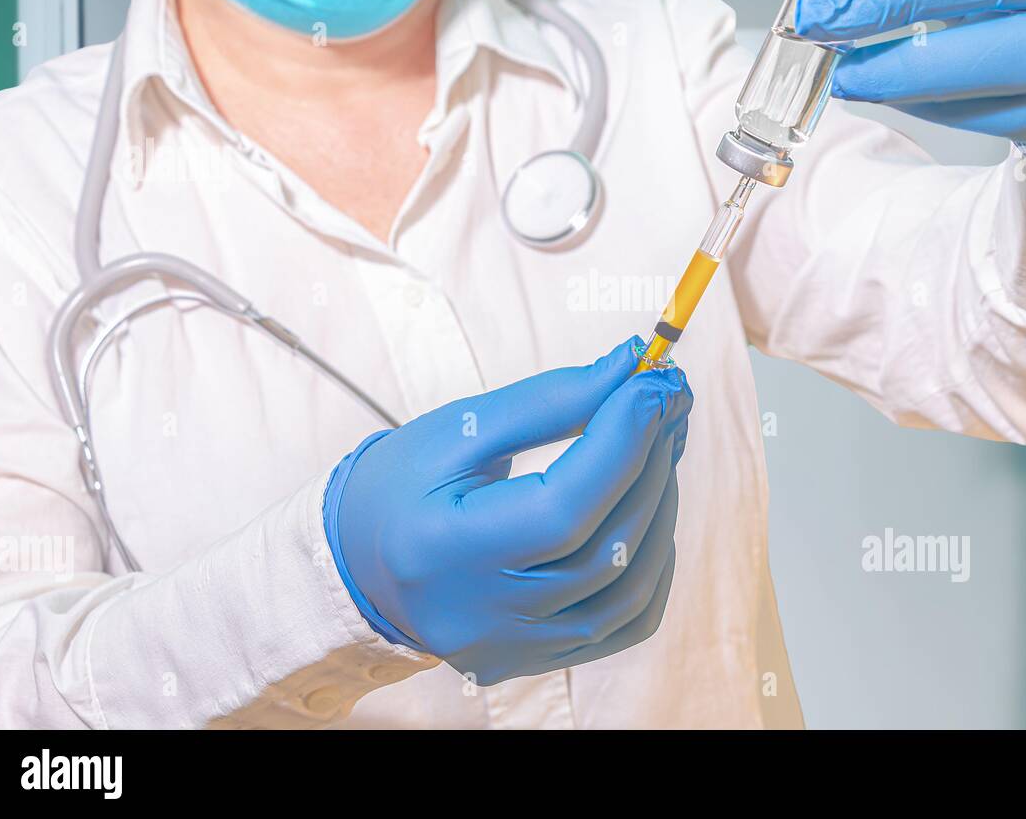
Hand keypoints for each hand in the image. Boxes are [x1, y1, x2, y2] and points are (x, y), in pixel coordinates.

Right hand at [322, 338, 691, 685]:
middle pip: (603, 546)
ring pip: (627, 589)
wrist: (358, 564)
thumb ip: (547, 401)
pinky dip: (654, 565)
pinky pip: (625, 622)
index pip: (561, 506)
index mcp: (443, 550)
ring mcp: (513, 647)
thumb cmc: (401, 486)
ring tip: (660, 448)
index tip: (654, 384)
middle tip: (667, 399)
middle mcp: (481, 614)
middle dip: (651, 461)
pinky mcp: (537, 659)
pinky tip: (651, 513)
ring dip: (661, 509)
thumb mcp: (457, 430)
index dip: (621, 443)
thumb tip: (630, 367)